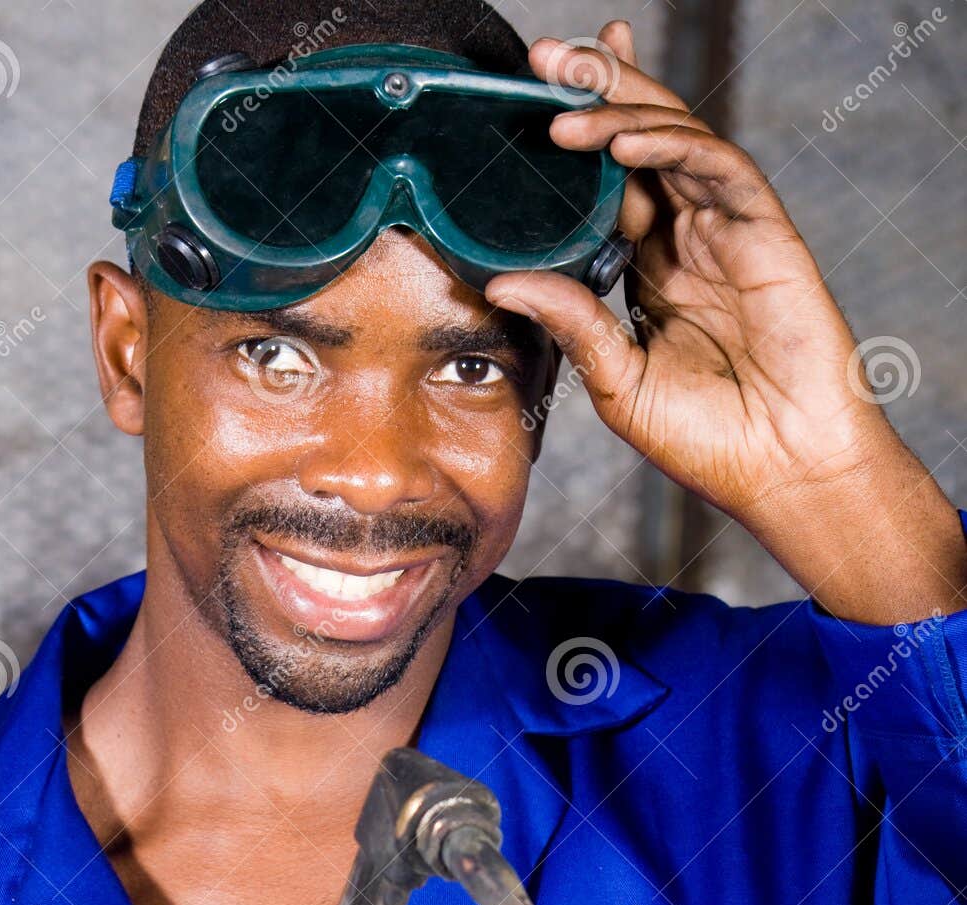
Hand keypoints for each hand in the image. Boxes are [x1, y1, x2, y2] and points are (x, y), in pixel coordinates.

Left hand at [487, 21, 964, 619]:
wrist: (783, 471)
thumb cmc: (710, 441)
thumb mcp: (618, 383)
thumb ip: (572, 324)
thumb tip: (499, 281)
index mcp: (651, 267)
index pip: (608, 179)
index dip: (578, 130)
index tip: (528, 95)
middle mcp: (688, 237)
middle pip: (639, 140)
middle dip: (595, 88)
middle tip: (541, 57)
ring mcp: (727, 231)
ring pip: (675, 140)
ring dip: (621, 111)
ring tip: (566, 98)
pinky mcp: (765, 234)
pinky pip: (720, 170)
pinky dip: (674, 149)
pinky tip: (627, 146)